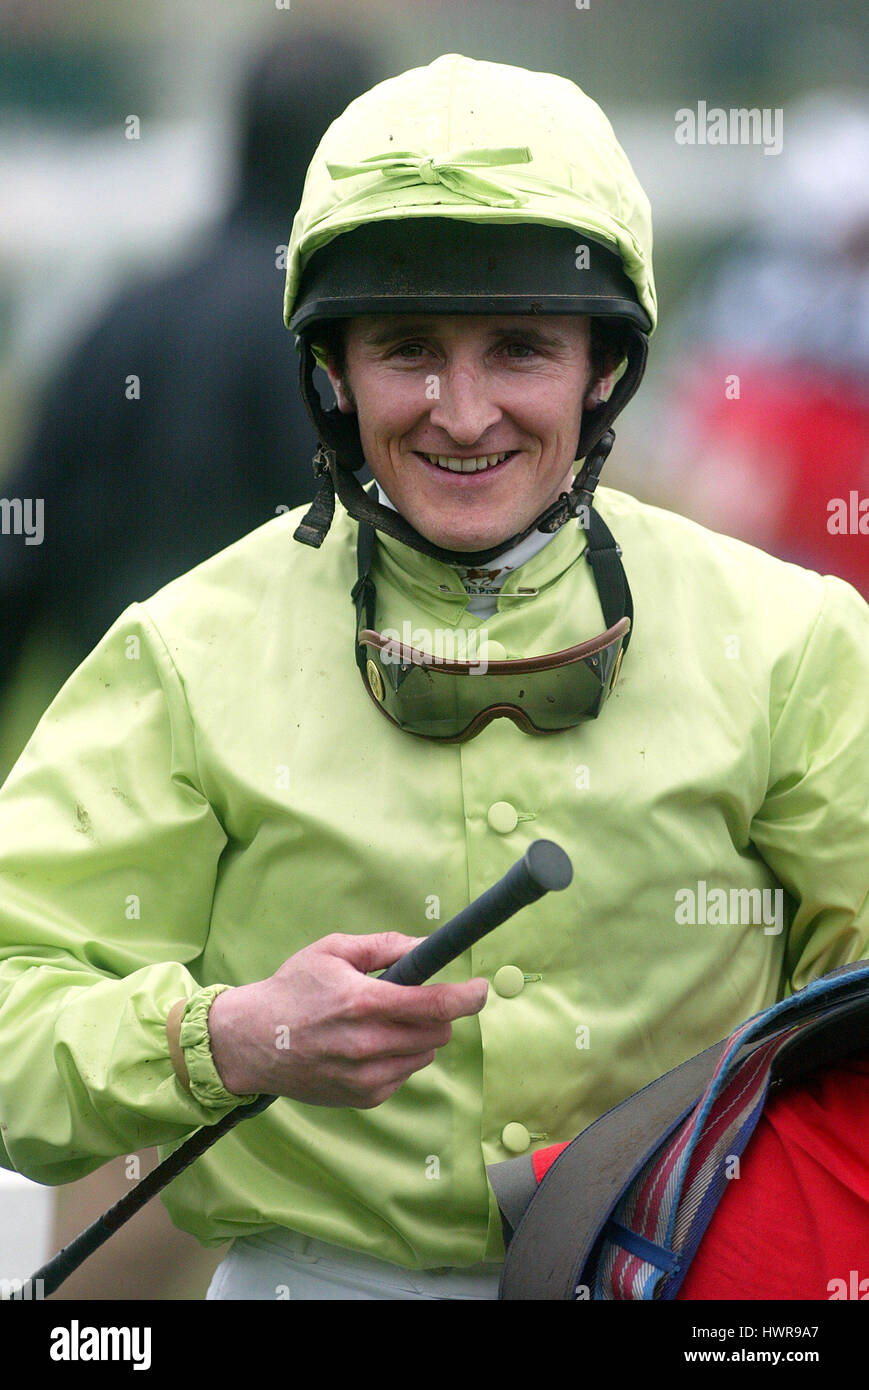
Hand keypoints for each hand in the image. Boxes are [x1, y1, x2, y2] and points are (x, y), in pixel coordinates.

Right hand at [207, 931, 487, 1106]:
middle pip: (438, 1032)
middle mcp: (368, 1045)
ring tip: (384, 1022)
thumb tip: (427, 946)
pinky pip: (405, 1075)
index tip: (481, 988)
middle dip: (438, 1012)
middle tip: (416, 999)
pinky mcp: (363, 1098)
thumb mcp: (333, 951)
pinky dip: (400, 1058)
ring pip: (425, 1054)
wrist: (251, 1042)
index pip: (436, 1005)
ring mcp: (366, 1076)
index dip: (468, 996)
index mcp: (363, 1003)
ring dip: (419, 1036)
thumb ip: (385, 946)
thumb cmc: (292, 988)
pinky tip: (369, 1045)